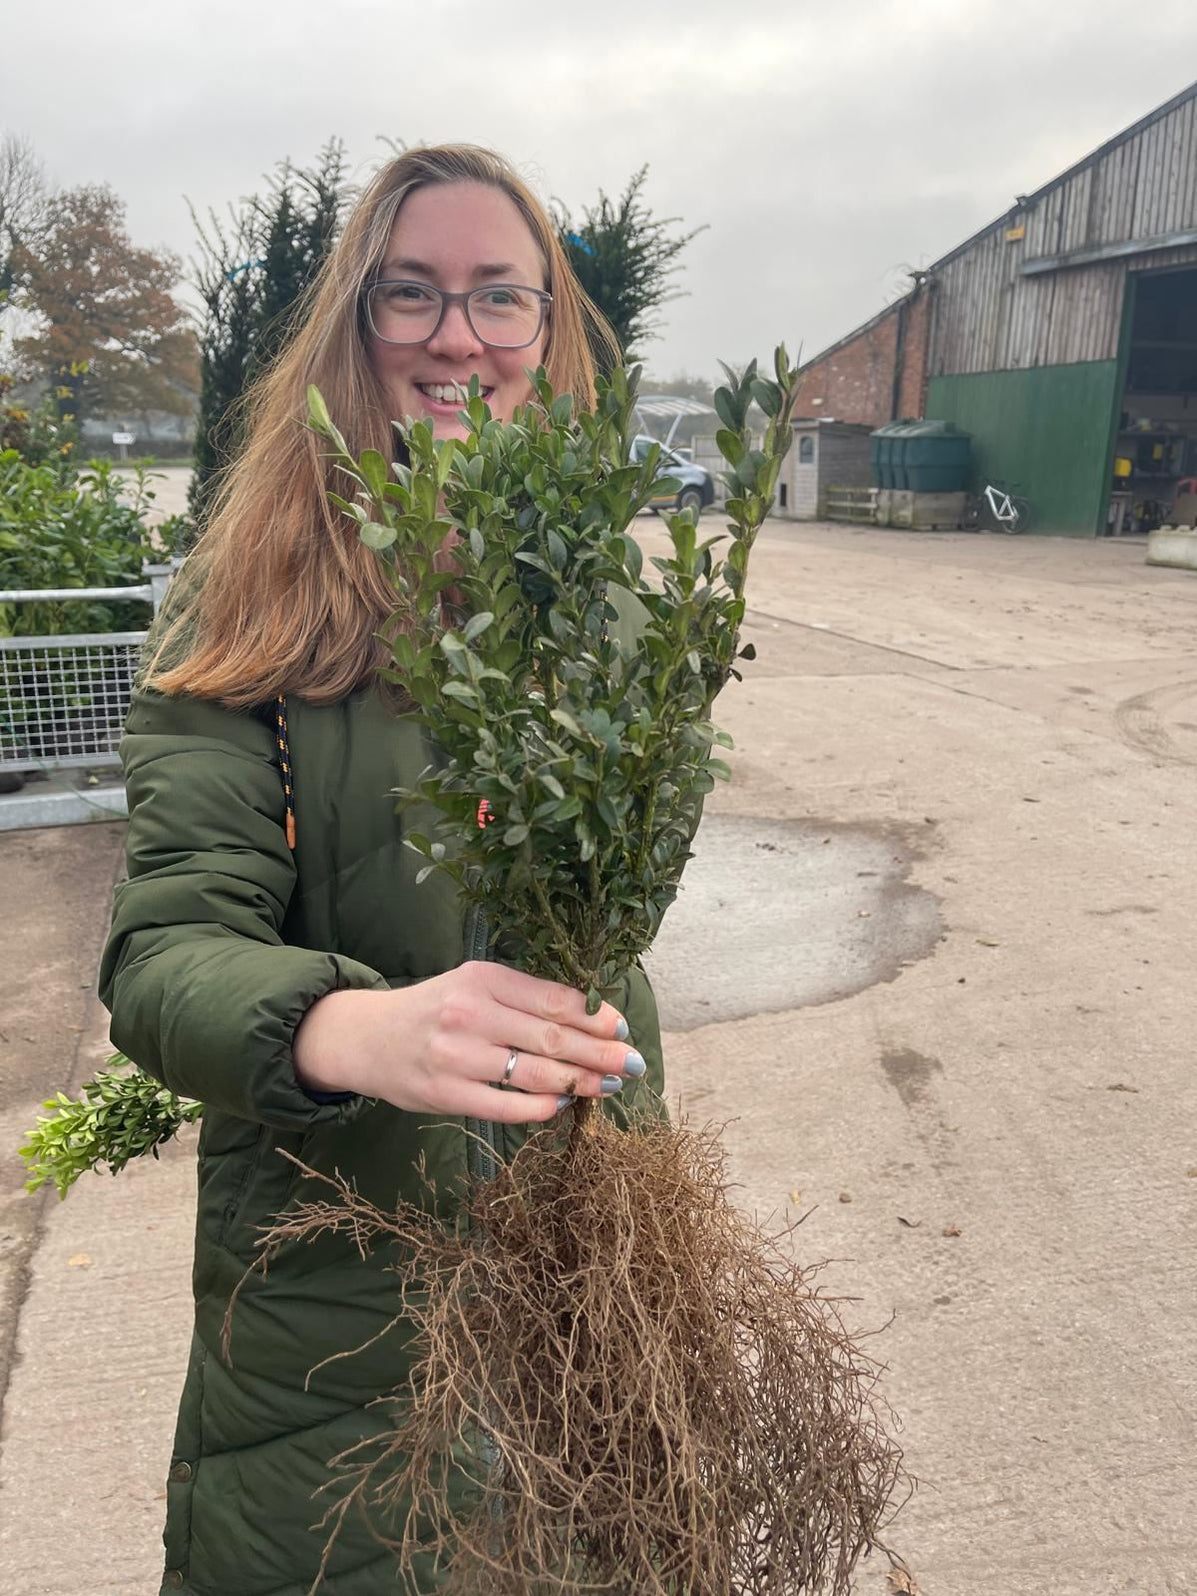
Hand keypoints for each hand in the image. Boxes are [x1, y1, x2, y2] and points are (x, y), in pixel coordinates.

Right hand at [292, 961, 643, 1122]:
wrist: (367, 1037)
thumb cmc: (435, 1009)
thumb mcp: (474, 985)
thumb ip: (523, 997)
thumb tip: (591, 1018)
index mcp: (482, 977)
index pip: (552, 998)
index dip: (595, 1015)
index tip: (622, 1027)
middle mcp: (470, 1012)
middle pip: (551, 1036)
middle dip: (600, 1053)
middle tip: (634, 1064)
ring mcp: (456, 1055)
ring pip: (533, 1073)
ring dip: (579, 1082)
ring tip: (608, 1086)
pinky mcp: (445, 1093)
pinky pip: (505, 1107)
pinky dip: (540, 1109)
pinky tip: (560, 1105)